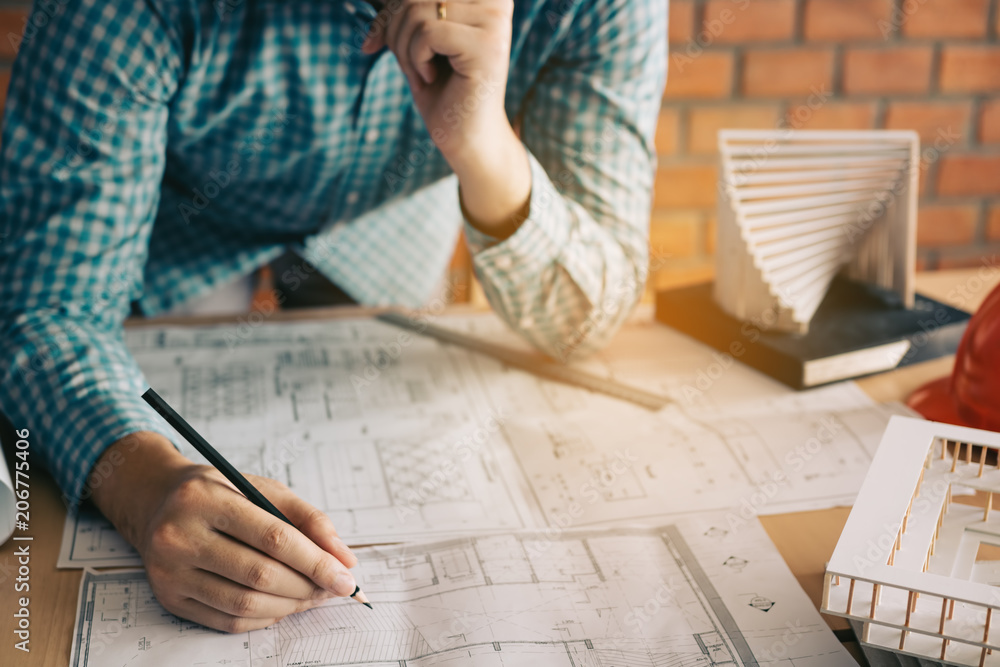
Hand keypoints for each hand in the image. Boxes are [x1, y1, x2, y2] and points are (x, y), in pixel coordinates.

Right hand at [90, 433, 359, 632]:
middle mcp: (179, 536)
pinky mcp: (168, 598)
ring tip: (313, 595)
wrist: (155, 501)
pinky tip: (283, 604)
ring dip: (290, 606)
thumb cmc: (220, 493)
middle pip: (259, 574)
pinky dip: (264, 617)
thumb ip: (308, 519)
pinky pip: (226, 621)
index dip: (316, 562)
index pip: (273, 538)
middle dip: (307, 586)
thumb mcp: (262, 488)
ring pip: (244, 603)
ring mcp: (169, 571)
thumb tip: (344, 559)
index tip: (345, 577)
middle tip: (333, 587)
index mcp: (205, 499)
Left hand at [362, 0, 512, 166]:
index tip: (377, 40)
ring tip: (422, 75)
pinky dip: (416, 60)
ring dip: (405, 50)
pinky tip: (430, 79)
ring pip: (418, 12)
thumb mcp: (416, 38)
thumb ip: (406, 9)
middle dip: (395, 30)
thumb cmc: (443, 90)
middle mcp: (496, 1)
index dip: (391, 11)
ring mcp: (494, 22)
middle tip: (408, 65)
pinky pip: (427, 33)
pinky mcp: (487, 46)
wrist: (466, 138)